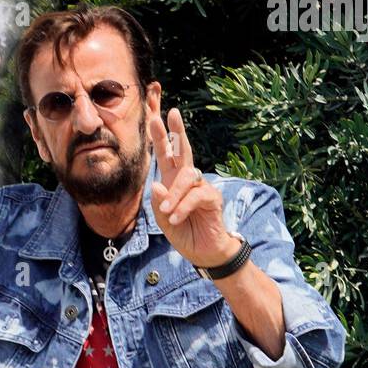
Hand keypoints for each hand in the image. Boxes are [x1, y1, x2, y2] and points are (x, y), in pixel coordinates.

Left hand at [149, 107, 239, 267]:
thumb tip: (155, 183)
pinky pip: (196, 196)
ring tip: (166, 212)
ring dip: (174, 194)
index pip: (166, 155)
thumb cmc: (183, 232)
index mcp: (172, 181)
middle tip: (171, 113)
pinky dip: (183, 207)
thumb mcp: (163, 220)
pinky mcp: (213, 198)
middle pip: (183, 150)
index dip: (161, 136)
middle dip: (176, 131)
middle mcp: (188, 180)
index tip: (154, 117)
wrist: (203, 253)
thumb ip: (158, 204)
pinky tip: (176, 218)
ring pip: (187, 176)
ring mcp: (202, 187)